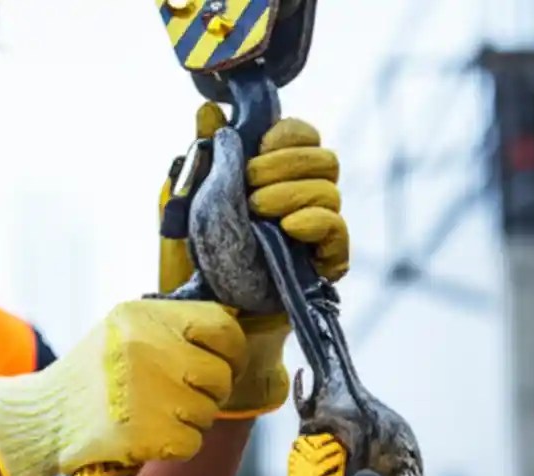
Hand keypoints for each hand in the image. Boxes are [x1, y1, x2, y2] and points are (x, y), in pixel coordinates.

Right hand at [0, 299, 244, 475]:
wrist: (44, 419)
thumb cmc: (93, 375)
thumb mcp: (123, 331)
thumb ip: (172, 327)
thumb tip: (234, 328)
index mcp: (142, 318)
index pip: (222, 327)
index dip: (232, 350)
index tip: (223, 363)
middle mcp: (145, 350)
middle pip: (219, 375)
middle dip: (208, 391)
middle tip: (180, 395)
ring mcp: (145, 392)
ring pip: (208, 412)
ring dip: (189, 420)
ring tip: (154, 414)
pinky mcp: (144, 434)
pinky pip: (192, 443)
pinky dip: (176, 445)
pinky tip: (149, 436)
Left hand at [158, 102, 350, 417]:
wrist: (211, 307)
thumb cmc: (206, 254)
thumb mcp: (195, 200)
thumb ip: (209, 155)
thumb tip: (210, 110)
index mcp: (276, 174)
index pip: (303, 135)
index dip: (286, 137)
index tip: (257, 152)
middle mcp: (303, 196)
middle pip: (324, 159)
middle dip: (283, 168)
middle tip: (250, 192)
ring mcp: (317, 229)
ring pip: (330, 190)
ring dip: (291, 196)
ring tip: (258, 216)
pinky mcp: (326, 261)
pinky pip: (338, 229)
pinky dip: (315, 222)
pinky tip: (288, 230)